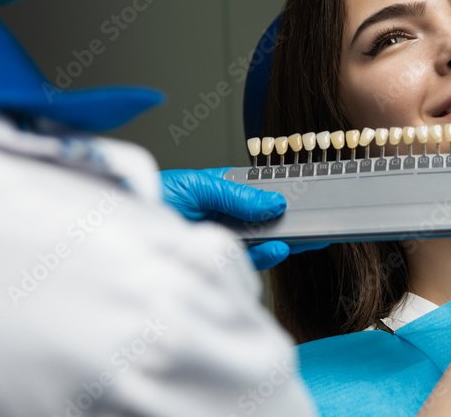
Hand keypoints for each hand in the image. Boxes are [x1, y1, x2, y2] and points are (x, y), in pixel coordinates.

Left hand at [160, 168, 326, 270]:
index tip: (309, 194)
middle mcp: (226, 216)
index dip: (284, 194)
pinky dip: (266, 255)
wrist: (128, 230)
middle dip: (293, 218)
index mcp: (222, 190)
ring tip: (307, 235)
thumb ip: (237, 196)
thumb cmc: (155, 198)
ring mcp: (224, 239)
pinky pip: (249, 260)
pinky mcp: (218, 261)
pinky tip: (280, 247)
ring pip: (262, 240)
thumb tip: (273, 202)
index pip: (260, 191)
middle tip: (322, 219)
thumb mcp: (198, 187)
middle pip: (267, 218)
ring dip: (286, 238)